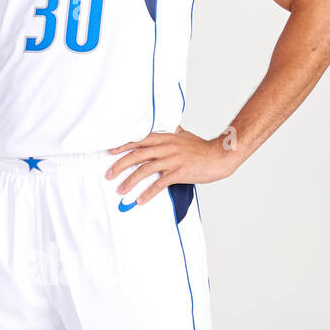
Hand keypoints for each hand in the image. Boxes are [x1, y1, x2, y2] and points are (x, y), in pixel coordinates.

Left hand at [104, 126, 232, 203]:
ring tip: (120, 191)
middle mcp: (166, 147)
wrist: (220, 155)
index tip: (110, 152)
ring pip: (145, 169)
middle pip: (137, 155)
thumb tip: (168, 129)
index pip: (139, 140)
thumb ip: (173, 133)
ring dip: (130, 181)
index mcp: (166, 137)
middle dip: (120, 165)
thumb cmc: (202, 148)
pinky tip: (140, 200)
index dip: (123, 145)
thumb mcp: (184, 136)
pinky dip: (148, 193)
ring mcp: (172, 160)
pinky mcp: (179, 172)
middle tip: (108, 175)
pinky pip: (159, 184)